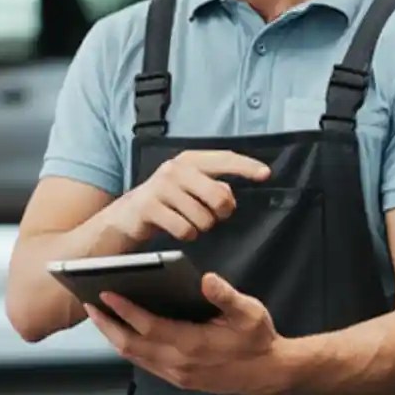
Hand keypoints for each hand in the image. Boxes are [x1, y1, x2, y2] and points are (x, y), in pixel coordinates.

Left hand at [86, 273, 285, 394]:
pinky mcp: (178, 379)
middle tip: (88, 302)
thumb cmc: (258, 340)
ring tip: (99, 313)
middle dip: (107, 324)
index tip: (105, 292)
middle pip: (131, 344)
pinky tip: (122, 330)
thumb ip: (226, 296)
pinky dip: (128, 346)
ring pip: (134, 356)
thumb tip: (206, 279)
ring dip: (113, 336)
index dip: (124, 309)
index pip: (148, 326)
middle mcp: (179, 363)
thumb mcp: (250, 313)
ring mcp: (176, 374)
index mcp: (193, 344)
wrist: (269, 374)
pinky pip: (144, 362)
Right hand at [104, 150, 270, 243]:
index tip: (266, 174)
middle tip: (214, 216)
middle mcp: (176, 169)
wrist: (128, 216)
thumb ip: (213, 186)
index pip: (224, 159)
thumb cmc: (167, 202)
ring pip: (203, 217)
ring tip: (188, 222)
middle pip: (219, 195)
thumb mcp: (190, 187)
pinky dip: (186, 235)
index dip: (246, 167)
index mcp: (190, 160)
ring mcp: (161, 187)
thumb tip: (229, 196)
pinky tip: (177, 230)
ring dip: (201, 227)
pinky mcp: (150, 207)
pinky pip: (185, 229)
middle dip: (222, 212)